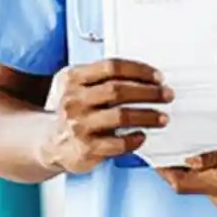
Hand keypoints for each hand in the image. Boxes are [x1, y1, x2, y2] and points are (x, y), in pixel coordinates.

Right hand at [38, 59, 171, 175]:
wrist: (49, 141)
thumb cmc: (73, 110)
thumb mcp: (76, 84)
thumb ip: (101, 76)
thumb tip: (145, 74)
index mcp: (72, 78)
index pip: (111, 67)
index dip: (139, 70)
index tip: (158, 76)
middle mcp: (73, 100)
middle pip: (118, 90)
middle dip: (148, 92)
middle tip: (167, 95)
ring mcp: (79, 125)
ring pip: (121, 116)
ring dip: (147, 116)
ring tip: (163, 117)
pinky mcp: (86, 149)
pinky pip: (118, 144)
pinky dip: (134, 139)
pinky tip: (142, 136)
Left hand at [157, 138, 216, 212]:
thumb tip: (190, 160)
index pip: (180, 182)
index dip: (163, 169)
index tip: (156, 152)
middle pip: (188, 184)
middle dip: (180, 165)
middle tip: (177, 138)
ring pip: (203, 185)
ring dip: (198, 169)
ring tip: (204, 143)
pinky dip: (213, 174)